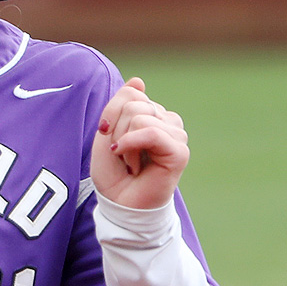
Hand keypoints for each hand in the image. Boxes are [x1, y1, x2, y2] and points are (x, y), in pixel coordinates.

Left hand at [91, 77, 188, 210]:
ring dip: (125, 144)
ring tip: (131, 164)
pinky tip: (134, 166)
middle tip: (122, 156)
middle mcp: (167, 121)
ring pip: (139, 117)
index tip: (110, 142)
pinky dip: (132, 147)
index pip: (130, 93)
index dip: (110, 116)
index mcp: (152, 114)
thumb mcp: (106, 132)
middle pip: (133, 104)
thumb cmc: (113, 172)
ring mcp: (176, 134)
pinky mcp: (180, 151)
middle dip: (117, 131)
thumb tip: (139, 81)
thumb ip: (119, 104)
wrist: (119, 204)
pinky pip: (151, 132)